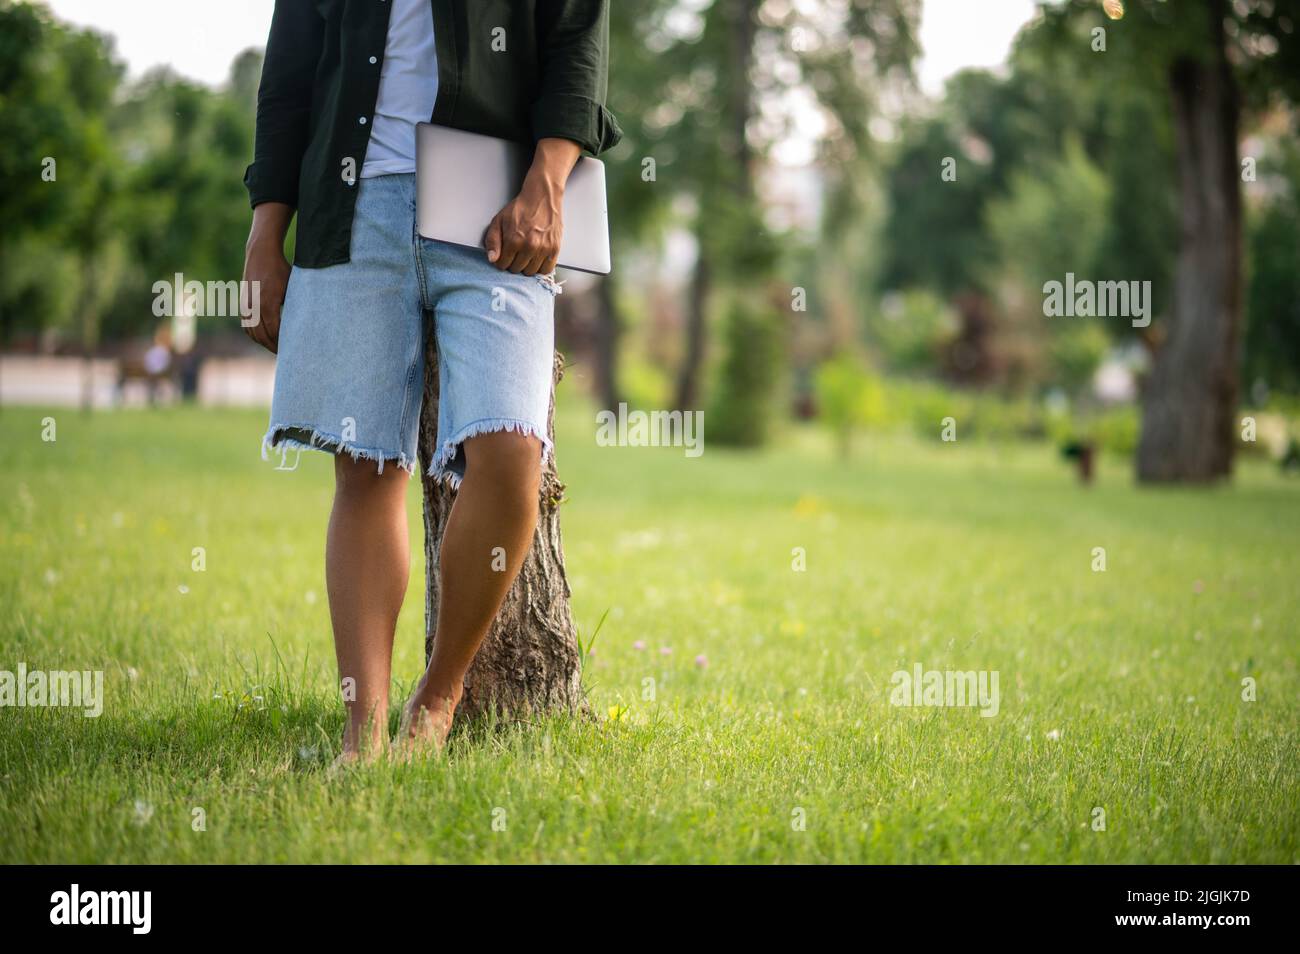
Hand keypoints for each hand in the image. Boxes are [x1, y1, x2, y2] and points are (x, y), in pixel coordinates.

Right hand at [241, 202, 292, 353]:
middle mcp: (254, 305)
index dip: (282, 343)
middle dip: (273, 346)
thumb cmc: (281, 269)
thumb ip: (296, 305)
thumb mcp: (293, 287)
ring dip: (263, 342)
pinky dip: (254, 334)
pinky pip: (246, 325)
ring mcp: (246, 304)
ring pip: (252, 332)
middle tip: (285, 355)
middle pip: (262, 335)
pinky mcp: (243, 303)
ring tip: (276, 348)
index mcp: (268, 302)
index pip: (275, 331)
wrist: (261, 253)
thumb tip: (307, 323)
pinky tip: (264, 338)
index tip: (291, 351)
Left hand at [483, 137, 579, 276]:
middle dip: (513, 263)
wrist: (542, 197)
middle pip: (516, 269)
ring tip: (525, 255)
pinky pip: (546, 270)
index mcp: (514, 240)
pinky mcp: (555, 249)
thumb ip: (492, 241)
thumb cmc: (520, 208)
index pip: (502, 264)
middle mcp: (530, 246)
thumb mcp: (499, 220)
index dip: (501, 261)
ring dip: (526, 266)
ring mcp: (544, 249)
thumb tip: (492, 259)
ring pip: (530, 272)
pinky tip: (536, 259)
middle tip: (515, 253)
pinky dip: (540, 268)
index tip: (504, 255)